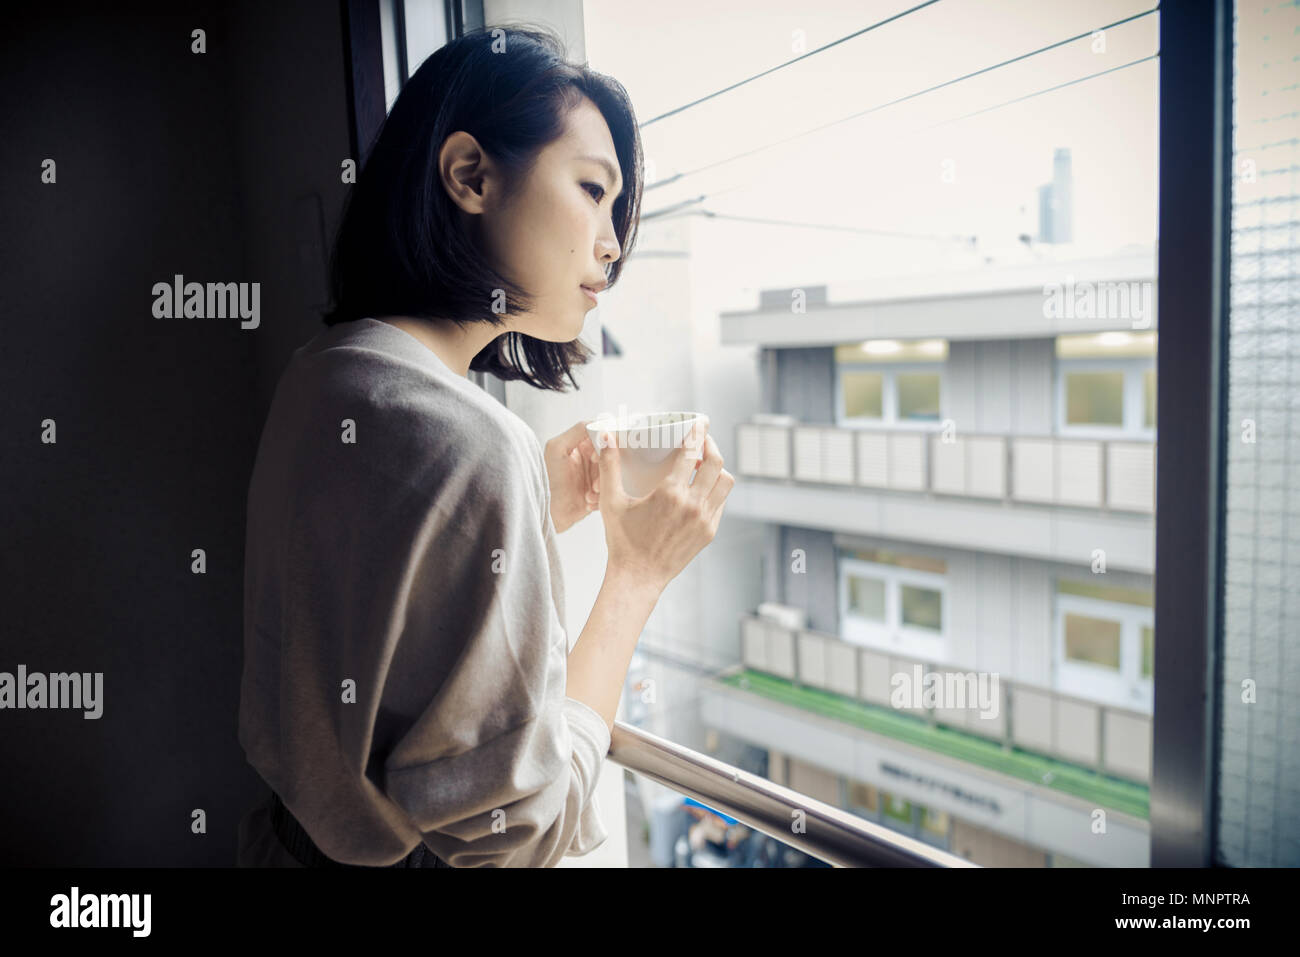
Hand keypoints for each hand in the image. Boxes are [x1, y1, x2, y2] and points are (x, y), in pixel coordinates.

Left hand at [543, 420, 600, 534]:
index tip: (604, 454)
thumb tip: (599, 422)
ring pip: (609, 474)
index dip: (604, 445)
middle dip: (604, 470)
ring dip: (602, 486)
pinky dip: (601, 497)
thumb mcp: (557, 448)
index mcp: (576, 445)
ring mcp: (591, 476)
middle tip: (594, 484)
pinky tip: (589, 503)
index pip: (599, 436)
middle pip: (607, 457)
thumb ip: (577, 430)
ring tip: (589, 496)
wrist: (547, 514)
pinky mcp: (595, 493)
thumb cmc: (547, 481)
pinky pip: (609, 490)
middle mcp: (585, 459)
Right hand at [592, 417, 732, 590]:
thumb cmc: (622, 541)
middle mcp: (693, 505)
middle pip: (717, 463)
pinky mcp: (708, 533)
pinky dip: (715, 489)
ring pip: (725, 483)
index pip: (692, 452)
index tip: (699, 422)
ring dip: (718, 468)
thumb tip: (606, 436)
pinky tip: (702, 487)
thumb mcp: (611, 502)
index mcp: (670, 494)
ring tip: (703, 464)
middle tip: (702, 440)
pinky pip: (721, 503)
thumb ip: (609, 466)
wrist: (637, 578)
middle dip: (711, 446)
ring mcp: (704, 520)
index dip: (697, 432)